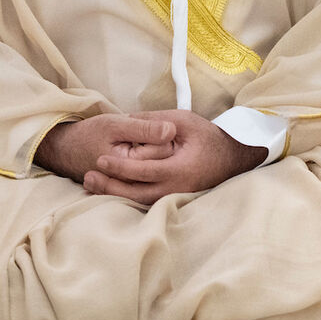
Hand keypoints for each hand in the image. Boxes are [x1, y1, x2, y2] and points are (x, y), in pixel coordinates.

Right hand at [35, 113, 177, 181]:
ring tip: (136, 144)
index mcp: (131, 166)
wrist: (68, 151)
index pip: (164, 148)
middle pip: (165, 158)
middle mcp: (135, 182)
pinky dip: (148, 158)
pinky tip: (136, 152)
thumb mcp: (115, 124)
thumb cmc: (90, 134)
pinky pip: (150, 170)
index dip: (158, 132)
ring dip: (153, 151)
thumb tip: (171, 130)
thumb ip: (144, 128)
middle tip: (139, 135)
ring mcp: (134, 185)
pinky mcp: (132, 185)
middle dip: (158, 142)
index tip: (142, 127)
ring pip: (160, 164)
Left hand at [80, 109, 267, 205]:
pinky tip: (110, 190)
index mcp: (180, 169)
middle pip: (137, 193)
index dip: (120, 167)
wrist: (233, 160)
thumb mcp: (184, 121)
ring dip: (114, 194)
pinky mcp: (173, 199)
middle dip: (110, 187)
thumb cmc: (208, 138)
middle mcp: (177, 188)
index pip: (144, 171)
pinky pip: (146, 202)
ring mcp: (175, 197)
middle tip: (87, 178)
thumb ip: (156, 120)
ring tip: (92, 185)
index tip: (100, 160)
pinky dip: (126, 197)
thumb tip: (128, 117)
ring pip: (139, 202)